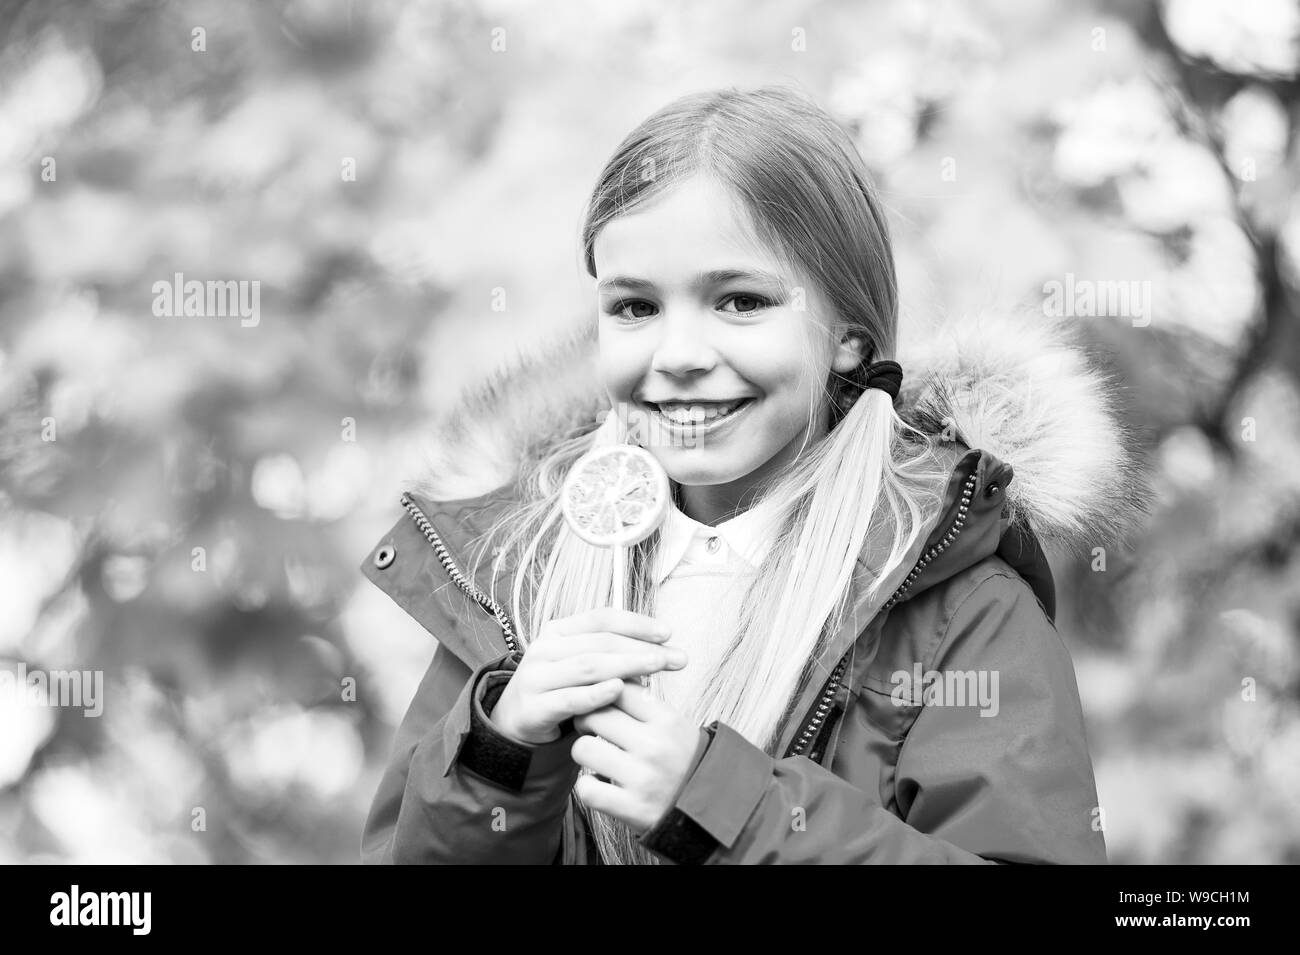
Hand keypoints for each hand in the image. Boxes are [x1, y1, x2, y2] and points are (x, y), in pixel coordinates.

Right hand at [490, 608, 686, 744]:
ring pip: (588, 666)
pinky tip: (619, 689)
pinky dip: (596, 694)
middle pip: (600, 642)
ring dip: (627, 665)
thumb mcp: (582, 666)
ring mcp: (536, 677)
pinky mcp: (533, 707)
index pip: (602, 618)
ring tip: (656, 668)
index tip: (668, 633)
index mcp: (557, 631)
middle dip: (641, 648)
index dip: (636, 623)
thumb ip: (612, 656)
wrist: (516, 723)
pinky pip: (569, 698)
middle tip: (674, 657)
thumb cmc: (559, 691)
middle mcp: (544, 649)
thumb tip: (657, 654)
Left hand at [570, 681, 703, 833]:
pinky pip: (585, 788)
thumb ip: (642, 702)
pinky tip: (601, 784)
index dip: (603, 693)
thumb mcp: (673, 723)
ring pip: (583, 749)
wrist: (709, 806)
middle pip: (594, 715)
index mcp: (667, 720)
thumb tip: (608, 676)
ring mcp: (642, 778)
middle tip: (593, 729)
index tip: (602, 702)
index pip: (618, 688)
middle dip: (587, 720)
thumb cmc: (682, 759)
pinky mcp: (631, 808)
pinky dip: (588, 788)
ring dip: (586, 753)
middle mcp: (654, 746)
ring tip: (598, 758)